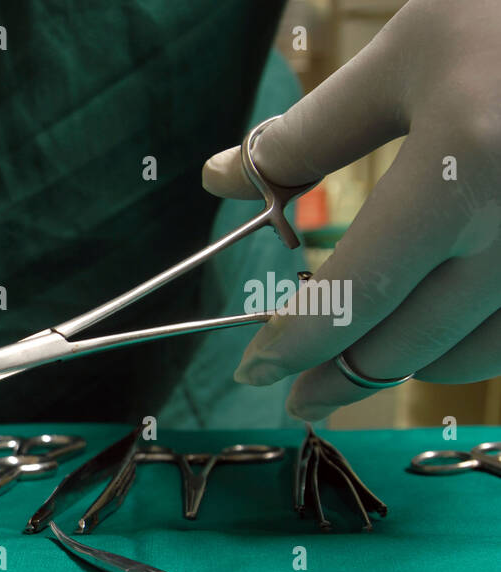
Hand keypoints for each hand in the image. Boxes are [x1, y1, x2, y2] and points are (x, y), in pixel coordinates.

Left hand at [202, 0, 500, 418]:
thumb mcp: (407, 54)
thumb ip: (308, 133)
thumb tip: (221, 178)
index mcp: (463, 170)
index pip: (354, 296)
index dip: (294, 345)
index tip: (254, 370)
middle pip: (408, 344)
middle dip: (338, 380)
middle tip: (298, 396)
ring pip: (471, 355)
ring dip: (403, 370)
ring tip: (358, 362)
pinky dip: (467, 347)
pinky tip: (434, 335)